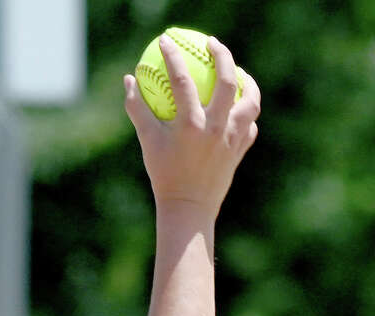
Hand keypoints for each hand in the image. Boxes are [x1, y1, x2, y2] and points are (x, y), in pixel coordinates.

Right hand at [123, 34, 260, 216]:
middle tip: (212, 43)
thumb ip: (138, 110)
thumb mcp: (147, 143)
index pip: (181, 80)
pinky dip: (245, 112)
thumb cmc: (163, 176)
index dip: (172, 56)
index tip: (166, 42)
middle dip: (221, 55)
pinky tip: (238, 107)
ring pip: (250, 98)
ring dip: (246, 81)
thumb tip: (129, 81)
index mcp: (190, 124)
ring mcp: (233, 137)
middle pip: (227, 79)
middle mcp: (215, 127)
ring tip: (237, 73)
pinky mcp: (241, 147)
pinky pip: (249, 123)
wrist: (187, 209)